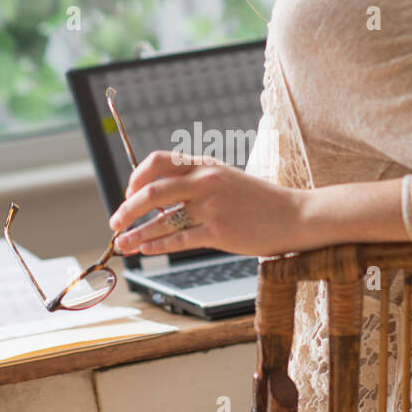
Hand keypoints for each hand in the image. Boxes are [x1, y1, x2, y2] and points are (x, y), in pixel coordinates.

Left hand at [108, 150, 305, 257]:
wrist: (296, 216)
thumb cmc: (261, 202)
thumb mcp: (227, 180)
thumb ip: (197, 183)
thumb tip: (160, 196)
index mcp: (205, 165)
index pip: (156, 162)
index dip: (135, 178)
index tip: (129, 194)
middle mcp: (205, 182)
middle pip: (150, 192)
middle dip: (126, 209)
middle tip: (115, 222)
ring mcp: (211, 208)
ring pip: (160, 221)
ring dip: (135, 234)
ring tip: (121, 243)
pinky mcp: (219, 232)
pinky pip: (178, 240)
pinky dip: (156, 246)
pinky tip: (144, 249)